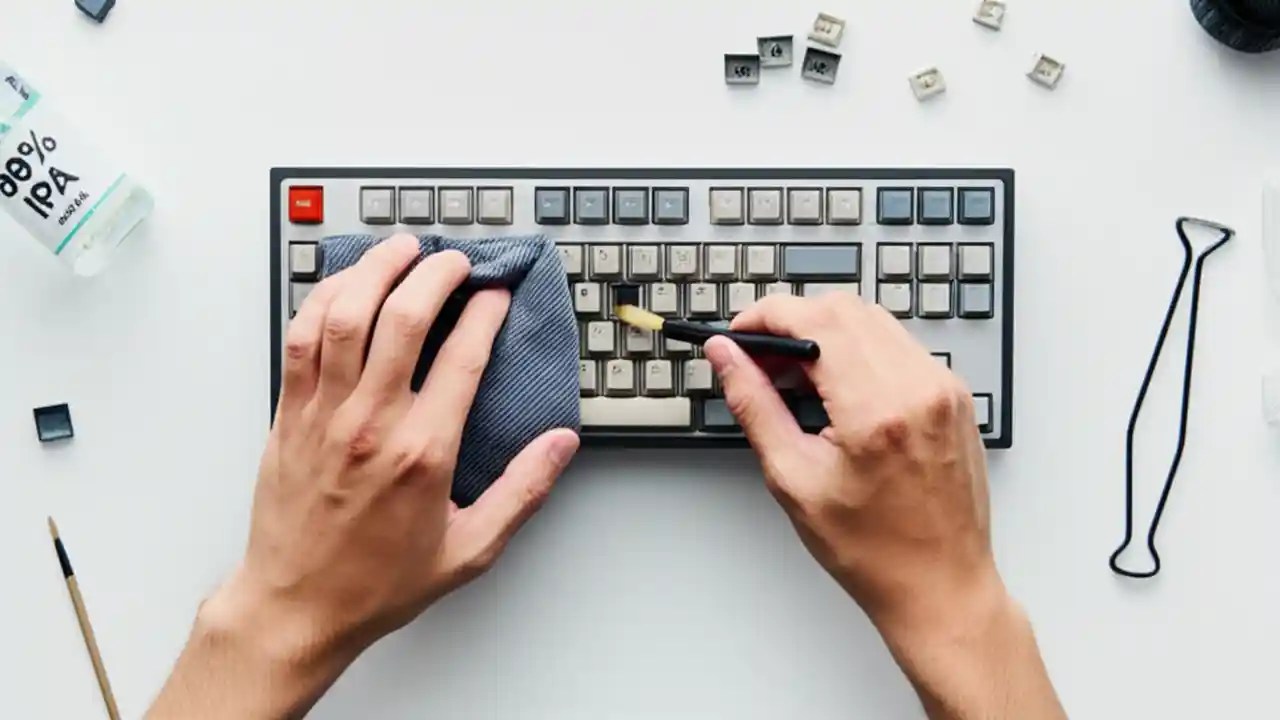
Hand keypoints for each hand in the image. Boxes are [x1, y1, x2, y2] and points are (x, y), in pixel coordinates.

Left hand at [148, 234, 579, 718]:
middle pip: (405, 317)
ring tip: (401, 249)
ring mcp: (324, 414)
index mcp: (423, 452)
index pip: (462, 355)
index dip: (485, 312)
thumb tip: (559, 445)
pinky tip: (343, 284)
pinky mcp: (289, 414)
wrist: (296, 607)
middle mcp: (372, 423)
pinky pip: (300, 338)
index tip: (497, 294)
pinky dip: (322, 300)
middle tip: (455, 261)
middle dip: (436, 274)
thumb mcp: (470, 549)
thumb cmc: (378, 583)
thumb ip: (522, 492)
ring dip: (376, 270)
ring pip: (345, 315)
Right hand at [704, 294, 1062, 718]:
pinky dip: (859, 351)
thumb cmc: (872, 549)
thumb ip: (755, 405)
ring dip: (826, 334)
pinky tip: (837, 389)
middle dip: (793, 321)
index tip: (740, 333)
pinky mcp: (954, 395)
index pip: (816, 320)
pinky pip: (899, 344)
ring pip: (873, 320)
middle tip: (761, 359)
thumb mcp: (794, 478)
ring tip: (797, 379)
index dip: (767, 316)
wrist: (940, 584)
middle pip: (844, 308)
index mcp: (876, 410)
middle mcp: (918, 388)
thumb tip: (726, 356)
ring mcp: (944, 388)